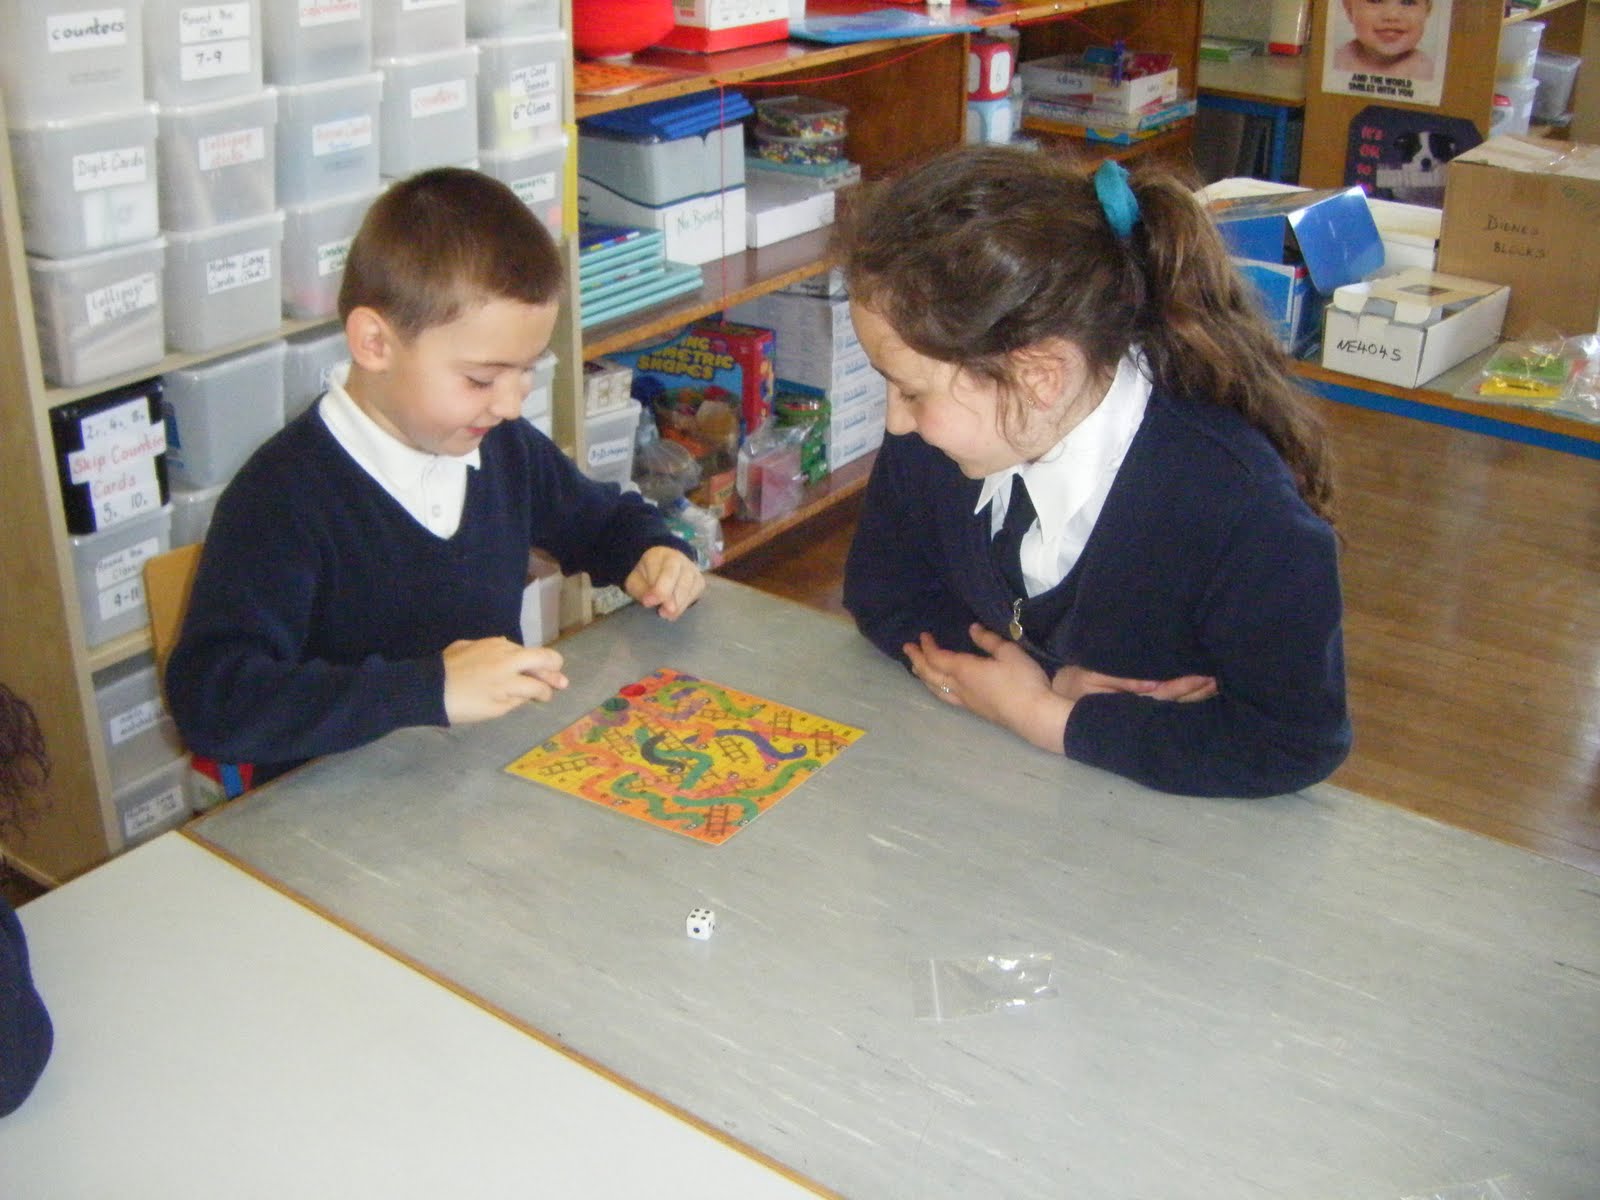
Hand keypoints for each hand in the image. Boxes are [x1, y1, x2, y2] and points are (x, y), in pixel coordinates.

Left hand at [442, 637, 567, 724]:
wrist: (427, 687)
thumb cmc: (462, 706)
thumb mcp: (494, 710)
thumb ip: (517, 698)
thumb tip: (531, 691)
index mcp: (510, 678)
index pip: (538, 684)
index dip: (546, 691)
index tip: (548, 696)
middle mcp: (506, 656)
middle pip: (540, 656)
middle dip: (553, 667)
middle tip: (560, 677)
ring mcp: (492, 645)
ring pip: (522, 649)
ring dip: (532, 659)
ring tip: (537, 669)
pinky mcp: (478, 641)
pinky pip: (503, 646)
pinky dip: (512, 655)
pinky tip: (511, 662)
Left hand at [625, 546, 704, 619]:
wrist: (658, 569)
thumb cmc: (645, 577)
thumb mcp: (635, 581)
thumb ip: (641, 590)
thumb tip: (650, 602)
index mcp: (660, 555)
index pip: (666, 572)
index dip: (659, 590)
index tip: (649, 603)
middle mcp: (680, 559)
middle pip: (682, 579)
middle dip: (673, 598)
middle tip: (663, 613)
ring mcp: (692, 569)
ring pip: (691, 587)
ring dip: (680, 604)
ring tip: (668, 615)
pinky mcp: (699, 581)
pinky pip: (695, 594)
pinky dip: (686, 604)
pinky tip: (676, 610)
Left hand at [905, 625, 1072, 753]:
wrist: (1035, 716)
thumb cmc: (1023, 681)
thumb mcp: (1009, 652)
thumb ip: (988, 640)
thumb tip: (972, 629)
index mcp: (964, 670)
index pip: (937, 657)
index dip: (927, 646)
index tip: (922, 636)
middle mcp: (959, 688)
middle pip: (930, 675)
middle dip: (917, 660)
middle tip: (907, 649)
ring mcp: (966, 702)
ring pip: (936, 689)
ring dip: (924, 677)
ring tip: (917, 669)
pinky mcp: (976, 711)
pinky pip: (946, 697)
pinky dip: (935, 688)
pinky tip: (940, 687)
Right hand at [1052, 665, 1217, 703]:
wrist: (1055, 708)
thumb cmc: (1072, 688)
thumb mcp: (1089, 678)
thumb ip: (1122, 681)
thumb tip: (1154, 684)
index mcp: (1128, 703)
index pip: (1163, 695)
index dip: (1184, 687)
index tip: (1205, 676)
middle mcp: (1138, 711)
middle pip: (1174, 704)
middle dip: (1197, 692)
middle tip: (1219, 679)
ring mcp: (1139, 713)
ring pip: (1174, 707)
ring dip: (1195, 697)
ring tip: (1215, 684)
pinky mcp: (1137, 709)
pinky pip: (1166, 707)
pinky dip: (1184, 699)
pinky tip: (1200, 693)